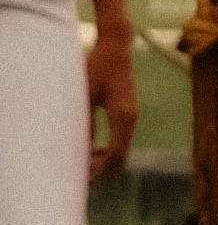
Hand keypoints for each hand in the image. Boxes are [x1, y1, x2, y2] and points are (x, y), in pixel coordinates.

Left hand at [83, 19, 135, 181]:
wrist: (117, 47)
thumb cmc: (97, 66)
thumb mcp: (85, 94)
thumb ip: (84, 122)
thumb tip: (79, 148)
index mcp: (122, 116)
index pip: (114, 155)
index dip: (98, 170)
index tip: (81, 177)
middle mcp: (131, 120)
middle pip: (120, 159)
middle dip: (102, 172)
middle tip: (80, 177)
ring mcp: (131, 118)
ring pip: (121, 152)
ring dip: (104, 162)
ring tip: (83, 165)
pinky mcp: (128, 114)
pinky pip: (120, 141)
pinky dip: (107, 151)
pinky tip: (92, 149)